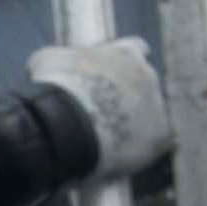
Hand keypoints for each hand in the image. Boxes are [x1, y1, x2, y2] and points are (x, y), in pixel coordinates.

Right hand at [28, 38, 167, 181]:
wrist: (66, 126)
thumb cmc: (54, 90)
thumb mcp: (46, 61)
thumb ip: (60, 60)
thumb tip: (50, 67)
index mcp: (125, 52)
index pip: (135, 49)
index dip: (122, 63)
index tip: (112, 74)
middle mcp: (148, 75)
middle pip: (143, 85)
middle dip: (125, 97)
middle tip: (101, 114)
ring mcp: (157, 106)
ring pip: (147, 116)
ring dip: (130, 125)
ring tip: (101, 140)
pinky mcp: (160, 137)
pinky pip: (149, 145)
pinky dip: (133, 151)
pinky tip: (111, 157)